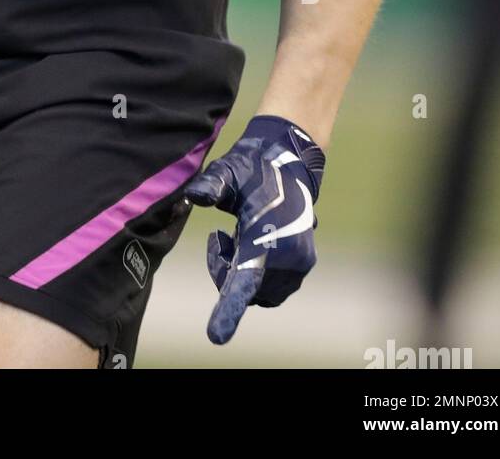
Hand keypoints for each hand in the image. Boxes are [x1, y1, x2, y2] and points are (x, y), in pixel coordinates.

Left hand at [183, 114, 324, 343]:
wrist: (289, 162)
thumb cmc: (251, 168)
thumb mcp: (227, 171)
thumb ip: (212, 185)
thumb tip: (195, 196)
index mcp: (265, 237)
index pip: (243, 280)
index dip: (228, 310)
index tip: (216, 337)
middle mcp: (288, 256)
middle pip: (244, 289)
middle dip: (225, 271)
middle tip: (220, 237)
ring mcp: (299, 263)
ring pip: (258, 291)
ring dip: (241, 273)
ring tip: (236, 236)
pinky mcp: (304, 264)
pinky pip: (272, 287)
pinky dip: (257, 274)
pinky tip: (251, 243)